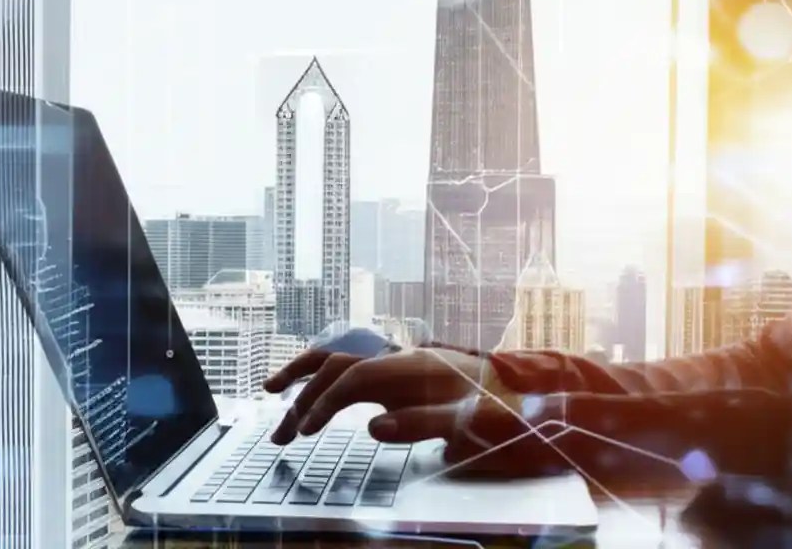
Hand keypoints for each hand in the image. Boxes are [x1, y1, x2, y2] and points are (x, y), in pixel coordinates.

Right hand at [263, 346, 515, 444]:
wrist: (520, 390)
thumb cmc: (497, 409)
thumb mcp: (468, 422)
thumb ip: (420, 423)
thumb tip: (372, 426)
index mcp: (410, 367)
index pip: (351, 379)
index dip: (323, 403)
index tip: (305, 430)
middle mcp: (397, 357)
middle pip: (336, 365)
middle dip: (302, 395)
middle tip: (280, 435)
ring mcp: (395, 359)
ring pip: (339, 355)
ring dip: (304, 372)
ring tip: (271, 388)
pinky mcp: (397, 369)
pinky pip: (351, 363)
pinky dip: (325, 372)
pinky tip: (313, 388)